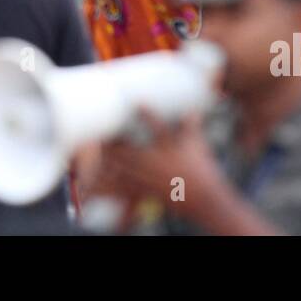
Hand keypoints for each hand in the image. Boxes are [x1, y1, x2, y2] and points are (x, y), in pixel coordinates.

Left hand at [93, 110, 220, 215]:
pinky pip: (126, 187)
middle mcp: (159, 164)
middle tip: (101, 133)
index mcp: (171, 150)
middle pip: (131, 153)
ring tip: (95, 153)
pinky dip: (112, 183)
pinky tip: (99, 179)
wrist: (205, 199)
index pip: (159, 129)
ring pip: (125, 171)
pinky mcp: (148, 191)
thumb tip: (194, 106)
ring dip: (109, 162)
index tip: (138, 101)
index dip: (148, 114)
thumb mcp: (197, 144)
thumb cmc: (202, 169)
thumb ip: (191, 125)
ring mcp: (151, 179)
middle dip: (115, 144)